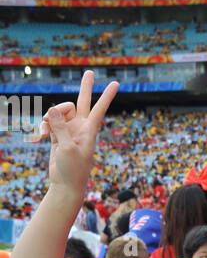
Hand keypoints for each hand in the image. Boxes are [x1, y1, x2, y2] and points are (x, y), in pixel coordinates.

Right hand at [34, 71, 118, 198]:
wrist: (65, 185)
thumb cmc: (72, 169)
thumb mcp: (66, 147)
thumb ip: (59, 126)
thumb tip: (52, 109)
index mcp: (89, 130)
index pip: (99, 108)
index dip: (107, 95)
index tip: (116, 83)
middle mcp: (80, 127)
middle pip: (82, 102)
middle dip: (85, 87)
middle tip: (90, 72)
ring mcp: (69, 130)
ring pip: (59, 112)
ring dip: (49, 117)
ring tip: (45, 131)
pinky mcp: (57, 136)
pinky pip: (49, 122)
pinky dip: (43, 126)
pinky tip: (40, 136)